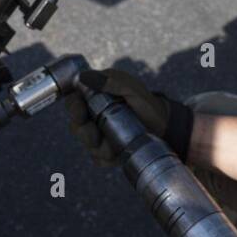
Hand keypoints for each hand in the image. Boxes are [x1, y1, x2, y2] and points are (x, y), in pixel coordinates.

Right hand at [63, 69, 193, 165]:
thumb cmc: (145, 102)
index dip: (73, 108)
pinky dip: (107, 158)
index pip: (73, 102)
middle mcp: (92, 117)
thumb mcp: (131, 87)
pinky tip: (118, 153)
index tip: (81, 112)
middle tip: (96, 134)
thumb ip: (111, 80)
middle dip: (84, 132)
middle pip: (75, 126)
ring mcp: (99, 135)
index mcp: (94, 98)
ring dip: (99, 147)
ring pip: (87, 145)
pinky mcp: (106, 152)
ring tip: (114, 146)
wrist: (163, 125)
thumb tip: (85, 77)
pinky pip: (98, 159)